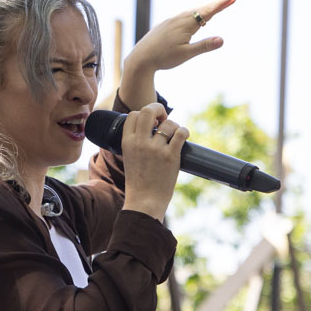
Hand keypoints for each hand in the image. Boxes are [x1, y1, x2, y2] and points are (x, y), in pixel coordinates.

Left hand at [118, 0, 234, 106]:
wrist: (140, 59)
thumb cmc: (163, 58)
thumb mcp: (186, 54)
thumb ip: (204, 46)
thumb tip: (222, 40)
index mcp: (185, 24)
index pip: (207, 12)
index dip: (221, 4)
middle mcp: (178, 19)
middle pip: (202, 9)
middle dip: (217, 4)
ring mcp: (171, 21)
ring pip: (192, 12)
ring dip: (206, 8)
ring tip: (217, 6)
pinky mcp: (165, 25)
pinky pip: (183, 16)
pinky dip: (194, 13)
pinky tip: (194, 16)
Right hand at [119, 102, 187, 220]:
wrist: (144, 202)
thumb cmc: (139, 182)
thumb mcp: (130, 158)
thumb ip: (136, 143)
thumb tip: (153, 130)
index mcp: (127, 143)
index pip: (133, 115)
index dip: (143, 113)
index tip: (151, 122)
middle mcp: (140, 143)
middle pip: (147, 111)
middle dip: (158, 109)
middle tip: (163, 119)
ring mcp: (156, 149)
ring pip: (168, 124)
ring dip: (174, 125)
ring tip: (174, 134)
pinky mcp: (171, 156)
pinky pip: (180, 133)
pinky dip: (184, 131)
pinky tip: (184, 135)